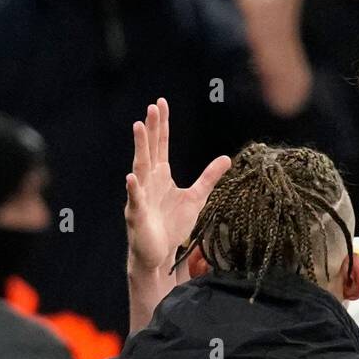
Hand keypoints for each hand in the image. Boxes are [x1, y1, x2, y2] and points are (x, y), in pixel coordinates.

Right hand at [125, 98, 230, 272]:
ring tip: (139, 127)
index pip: (161, 145)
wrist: (159, 254)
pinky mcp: (138, 215)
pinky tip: (131, 178)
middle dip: (151, 129)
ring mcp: (141, 196)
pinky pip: (136, 200)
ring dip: (140, 148)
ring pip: (139, 168)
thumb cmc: (172, 226)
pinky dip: (134, 190)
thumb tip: (226, 158)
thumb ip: (209, 178)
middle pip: (150, 150)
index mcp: (160, 175)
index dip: (162, 125)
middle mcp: (148, 181)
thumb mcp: (196, 198)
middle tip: (152, 107)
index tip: (161, 103)